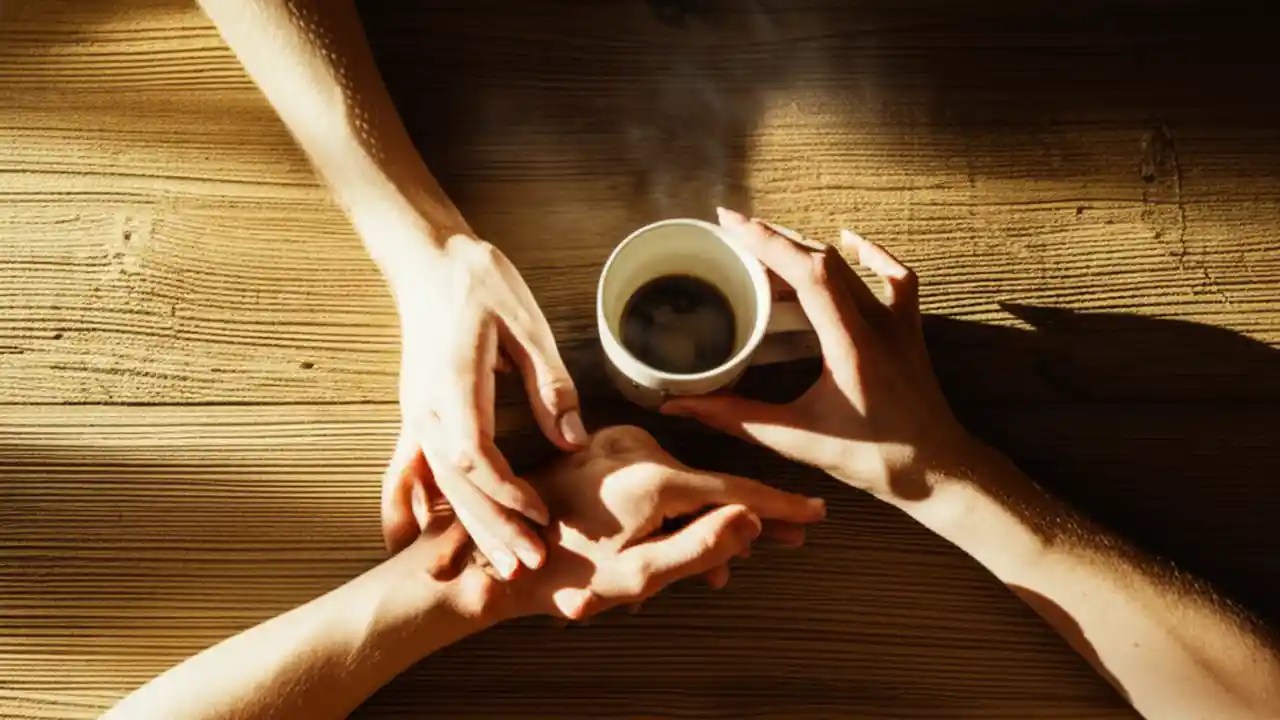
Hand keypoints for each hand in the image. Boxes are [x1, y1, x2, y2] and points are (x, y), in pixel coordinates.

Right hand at [381, 231, 587, 576]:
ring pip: (439, 483)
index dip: (505, 491)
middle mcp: (425, 407)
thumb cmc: (480, 285)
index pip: (474, 453)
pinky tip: (409, 540)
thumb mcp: (527, 324)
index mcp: (454, 382)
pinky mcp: (416, 415)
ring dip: (468, 527)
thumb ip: (549, 385)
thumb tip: (573, 441)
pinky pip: (410, 470)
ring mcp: (415, 413)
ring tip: (499, 564)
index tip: (539, 514)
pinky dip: (410, 507)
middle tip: (528, 564)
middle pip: (456, 483)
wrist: (429, 262)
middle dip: (492, 527)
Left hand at [399, 425, 826, 622]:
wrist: (490, 556)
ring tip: (722, 564)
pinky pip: (654, 476)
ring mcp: (615, 444)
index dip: (780, 507)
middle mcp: (637, 447)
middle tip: (784, 546)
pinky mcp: (599, 448)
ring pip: (682, 484)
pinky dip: (672, 507)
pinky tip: (675, 539)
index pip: (736, 490)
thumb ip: (700, 547)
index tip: (815, 513)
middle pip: (710, 486)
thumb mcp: (637, 577)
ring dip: (702, 519)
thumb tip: (753, 522)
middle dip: (742, 522)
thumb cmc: (560, 575)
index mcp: (653, 476)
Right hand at [662, 208, 971, 503]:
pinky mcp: (909, 329)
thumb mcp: (798, 440)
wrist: (939, 472)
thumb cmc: (877, 460)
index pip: (809, 273)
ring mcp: (898, 323)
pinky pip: (894, 276)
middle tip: (731, 230)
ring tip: (764, 242)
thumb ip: (737, 420)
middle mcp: (878, 323)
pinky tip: (848, 238)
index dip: (768, 242)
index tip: (731, 225)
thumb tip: (682, 406)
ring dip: (804, 248)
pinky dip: (869, 252)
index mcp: (851, 345)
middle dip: (774, 238)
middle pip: (823, 260)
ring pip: (849, 265)